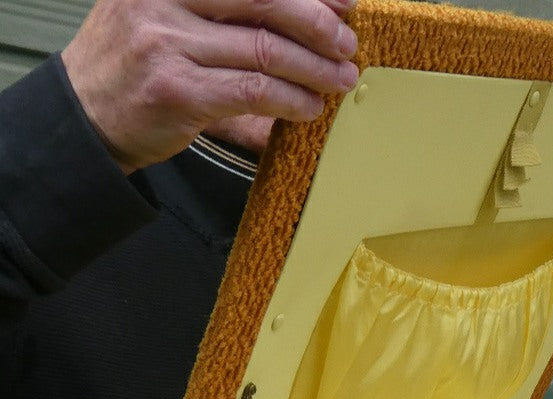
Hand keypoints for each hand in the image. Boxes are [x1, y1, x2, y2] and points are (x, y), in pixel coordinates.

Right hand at [61, 0, 357, 173]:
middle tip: (347, 43)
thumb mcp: (168, 13)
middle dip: (316, 22)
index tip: (345, 0)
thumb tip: (304, 17)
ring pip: (264, 50)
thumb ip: (223, 11)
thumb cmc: (138, 65)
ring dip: (313, 68)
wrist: (87, 115)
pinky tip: (309, 107)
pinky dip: (291, 100)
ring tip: (340, 78)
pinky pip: (253, 92)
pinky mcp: (178, 91)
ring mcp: (167, 43)